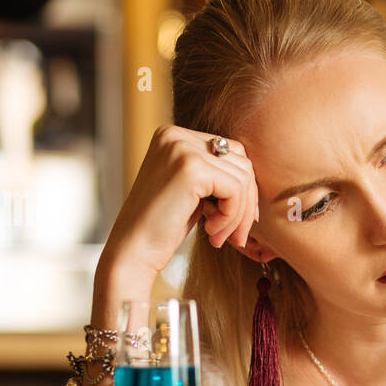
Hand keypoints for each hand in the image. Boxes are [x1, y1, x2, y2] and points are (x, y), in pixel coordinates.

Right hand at [100, 124, 260, 284]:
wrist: (132, 250)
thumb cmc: (162, 227)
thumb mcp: (191, 191)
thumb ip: (215, 173)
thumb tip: (253, 175)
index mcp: (173, 135)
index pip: (230, 152)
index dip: (242, 189)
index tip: (237, 220)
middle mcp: (175, 134)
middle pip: (241, 161)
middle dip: (245, 202)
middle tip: (234, 235)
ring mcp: (182, 148)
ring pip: (242, 177)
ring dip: (238, 215)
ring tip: (218, 236)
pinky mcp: (191, 168)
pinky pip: (235, 190)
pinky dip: (231, 217)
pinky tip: (211, 232)